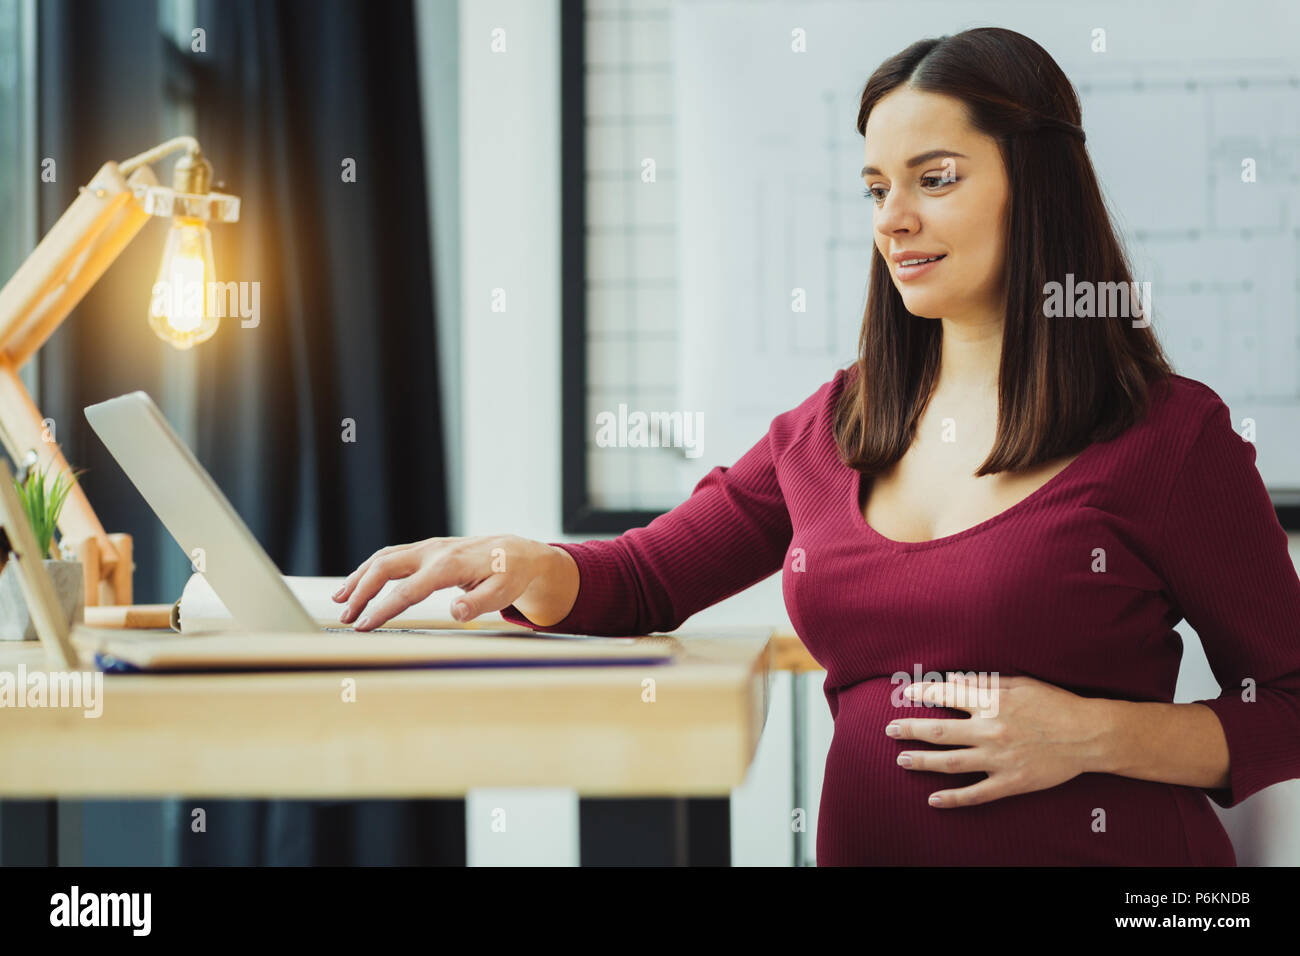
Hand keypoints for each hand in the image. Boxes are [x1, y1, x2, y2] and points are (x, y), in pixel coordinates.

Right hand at [332, 535, 554, 630]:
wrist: (515, 552)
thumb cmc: (508, 575)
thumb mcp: (503, 593)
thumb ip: (479, 603)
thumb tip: (456, 611)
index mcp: (449, 566)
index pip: (408, 590)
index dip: (384, 609)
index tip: (364, 625)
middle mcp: (433, 552)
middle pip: (386, 567)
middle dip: (361, 591)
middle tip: (345, 617)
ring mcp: (427, 548)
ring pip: (383, 558)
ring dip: (359, 578)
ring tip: (340, 600)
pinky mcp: (425, 549)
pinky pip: (391, 556)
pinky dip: (370, 568)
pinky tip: (357, 583)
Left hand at [886, 674, 1105, 807]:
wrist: (1088, 735)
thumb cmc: (1054, 704)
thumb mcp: (1020, 683)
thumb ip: (984, 682)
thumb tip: (953, 679)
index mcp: (992, 702)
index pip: (946, 695)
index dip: (922, 694)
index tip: (905, 694)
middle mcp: (991, 730)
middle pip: (939, 731)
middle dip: (910, 730)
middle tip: (890, 730)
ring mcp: (999, 758)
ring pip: (951, 762)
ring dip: (922, 761)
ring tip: (901, 760)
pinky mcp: (1011, 782)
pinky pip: (976, 793)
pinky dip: (953, 798)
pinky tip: (933, 800)